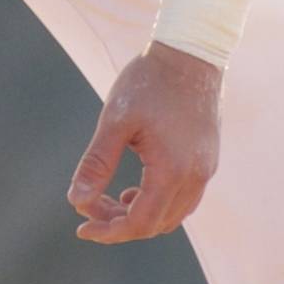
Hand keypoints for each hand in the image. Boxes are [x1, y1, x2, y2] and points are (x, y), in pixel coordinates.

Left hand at [69, 44, 222, 243]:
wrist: (191, 52)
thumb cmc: (150, 81)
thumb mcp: (115, 120)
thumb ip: (97, 163)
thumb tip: (76, 201)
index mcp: (172, 170)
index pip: (140, 223)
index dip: (109, 232)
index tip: (81, 227)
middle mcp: (195, 176)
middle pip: (155, 224)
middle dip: (119, 223)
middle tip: (89, 206)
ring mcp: (205, 169)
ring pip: (172, 216)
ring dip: (140, 216)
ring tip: (111, 199)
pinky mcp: (207, 160)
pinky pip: (184, 199)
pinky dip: (158, 203)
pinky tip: (136, 188)